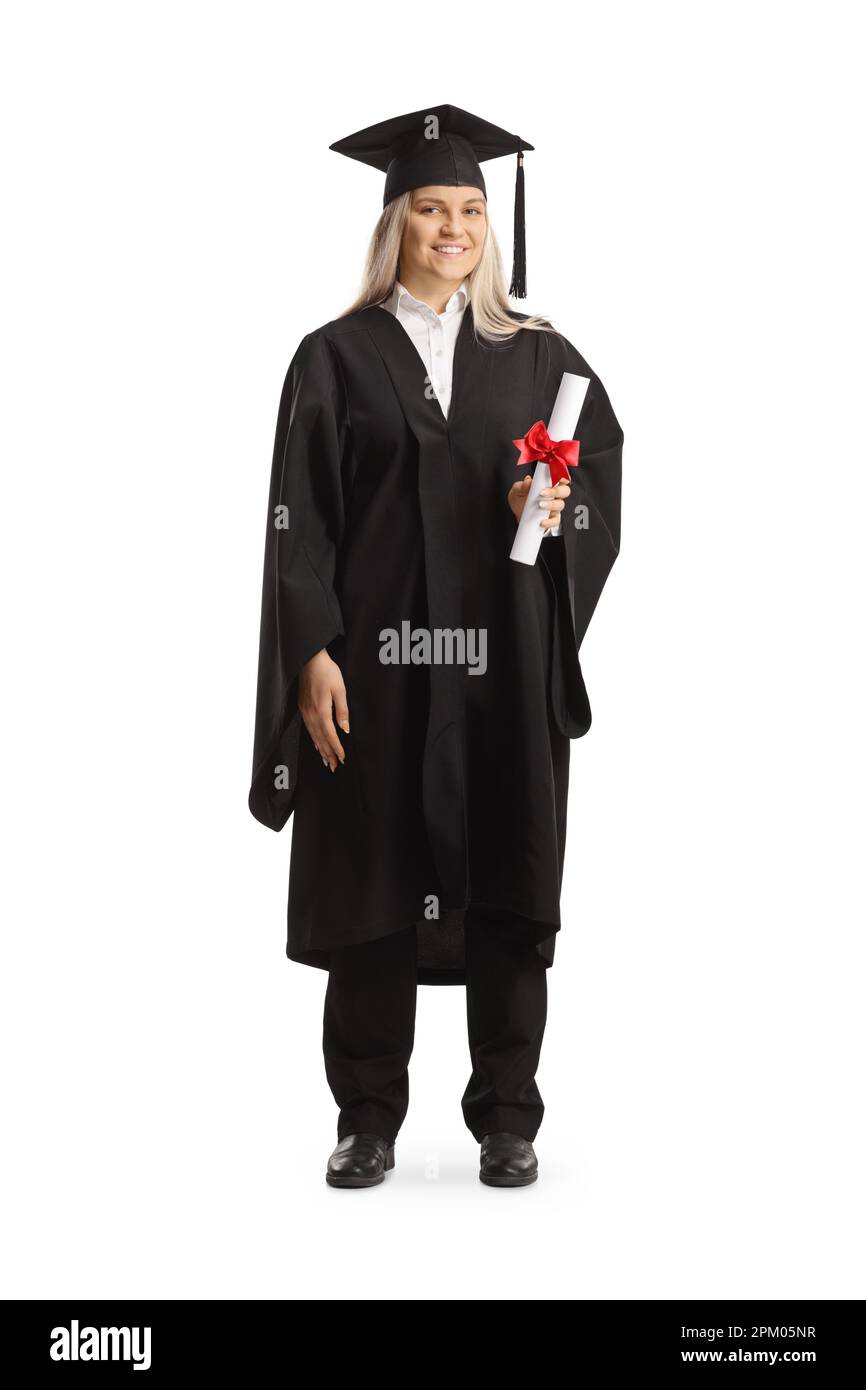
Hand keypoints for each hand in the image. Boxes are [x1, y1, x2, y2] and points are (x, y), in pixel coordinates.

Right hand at [298, 649, 348, 771]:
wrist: (310, 659)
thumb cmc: (327, 672)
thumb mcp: (340, 689)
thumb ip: (342, 710)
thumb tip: (345, 729)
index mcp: (321, 710)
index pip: (330, 735)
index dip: (336, 748)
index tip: (342, 758)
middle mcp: (311, 714)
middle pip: (320, 739)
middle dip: (328, 753)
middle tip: (334, 767)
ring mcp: (305, 711)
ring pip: (313, 735)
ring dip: (320, 749)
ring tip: (326, 761)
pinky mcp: (303, 707)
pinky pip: (308, 728)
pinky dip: (313, 739)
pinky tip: (316, 744)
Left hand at [507, 477, 571, 529]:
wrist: (517, 516)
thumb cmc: (519, 501)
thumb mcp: (516, 491)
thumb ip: (521, 486)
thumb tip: (528, 481)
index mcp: (548, 485)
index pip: (560, 478)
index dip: (562, 476)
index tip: (557, 477)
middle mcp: (554, 495)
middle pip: (565, 490)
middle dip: (556, 490)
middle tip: (542, 493)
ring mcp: (554, 508)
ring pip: (561, 504)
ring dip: (551, 505)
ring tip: (540, 505)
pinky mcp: (552, 519)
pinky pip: (556, 520)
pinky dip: (550, 522)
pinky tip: (542, 522)